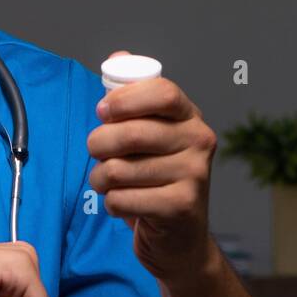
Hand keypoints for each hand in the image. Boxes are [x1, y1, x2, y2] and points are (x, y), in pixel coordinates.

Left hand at [87, 49, 218, 283]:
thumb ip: (133, 98)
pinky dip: (111, 204)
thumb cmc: (156, 181)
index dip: (124, 99)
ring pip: (120, 168)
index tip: (102, 112)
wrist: (179, 241)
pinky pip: (122, 198)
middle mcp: (199, 141)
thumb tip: (118, 56)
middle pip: (131, 132)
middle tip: (96, 153)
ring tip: (107, 183)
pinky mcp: (181, 207)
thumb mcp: (149, 136)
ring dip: (100, 178)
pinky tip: (123, 205)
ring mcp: (194, 175)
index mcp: (190, 117)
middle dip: (98, 144)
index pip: (162, 91)